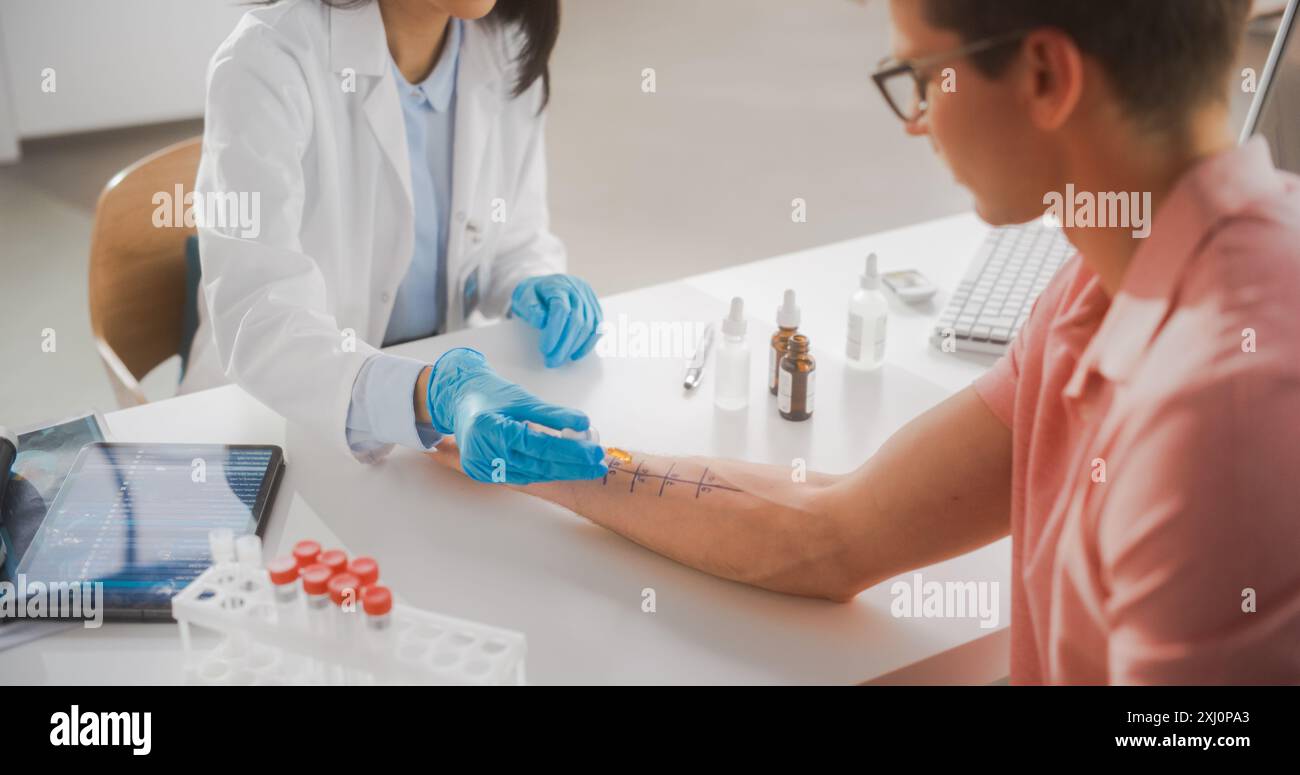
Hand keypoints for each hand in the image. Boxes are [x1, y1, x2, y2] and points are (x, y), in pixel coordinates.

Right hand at [427, 348, 606, 483]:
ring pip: (531, 474)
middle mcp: (483, 452)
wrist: (458, 399)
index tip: (595, 453)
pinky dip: (541, 472)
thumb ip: (553, 414)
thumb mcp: (523, 399)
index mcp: (492, 429)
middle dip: (573, 466)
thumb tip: (583, 423)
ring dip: (560, 472)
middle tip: (598, 464)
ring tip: (586, 466)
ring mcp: (480, 466)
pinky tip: (562, 469)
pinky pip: (519, 476)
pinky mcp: (481, 473)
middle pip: (538, 465)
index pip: (541, 446)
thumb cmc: (490, 394)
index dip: (571, 452)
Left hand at [510, 274, 602, 366]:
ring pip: (589, 326)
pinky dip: (588, 344)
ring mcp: (589, 298)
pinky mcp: (595, 308)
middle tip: (551, 361)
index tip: (544, 349)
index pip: (561, 309)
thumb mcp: (523, 297)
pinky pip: (597, 328)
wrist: (544, 285)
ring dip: (575, 347)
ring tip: (560, 359)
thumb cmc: (532, 294)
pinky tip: (575, 355)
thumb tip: (542, 322)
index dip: (554, 332)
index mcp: (558, 284)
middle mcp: (577, 289)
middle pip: (577, 321)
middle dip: (564, 345)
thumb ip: (530, 308)